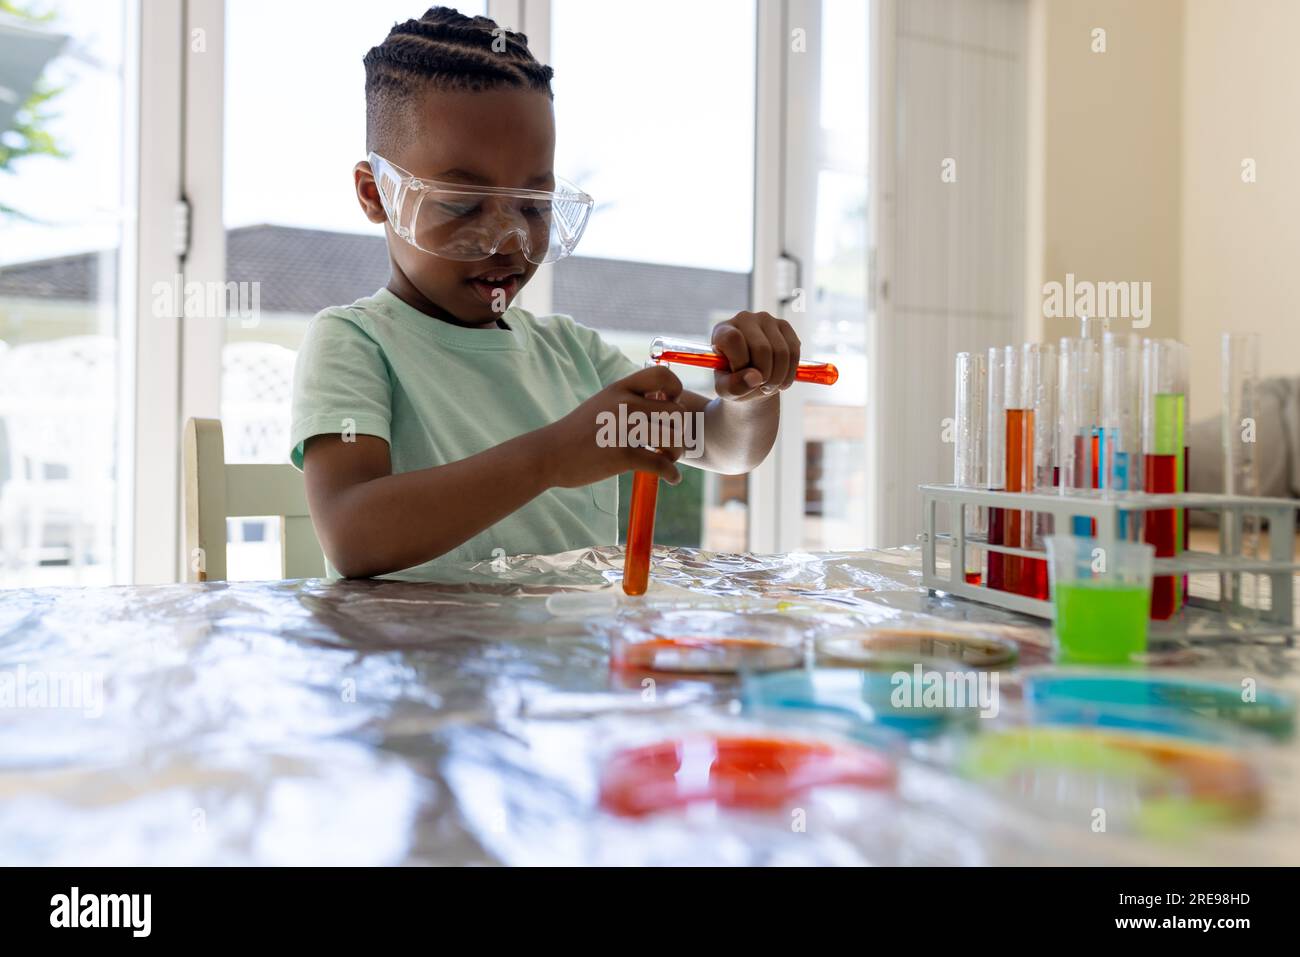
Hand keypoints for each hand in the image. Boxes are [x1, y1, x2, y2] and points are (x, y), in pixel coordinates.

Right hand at [539, 365, 687, 488]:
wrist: (549, 454)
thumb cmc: (579, 431)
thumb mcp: (603, 402)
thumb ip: (630, 398)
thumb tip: (663, 402)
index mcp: (621, 388)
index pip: (664, 375)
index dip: (676, 392)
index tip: (668, 407)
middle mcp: (625, 404)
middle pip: (677, 412)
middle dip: (679, 430)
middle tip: (669, 442)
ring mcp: (624, 429)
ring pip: (674, 438)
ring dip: (677, 452)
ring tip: (668, 458)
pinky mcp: (623, 456)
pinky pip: (662, 465)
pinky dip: (672, 474)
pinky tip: (671, 478)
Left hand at [711, 312, 801, 400]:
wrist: (750, 379)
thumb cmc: (733, 381)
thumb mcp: (726, 390)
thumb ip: (734, 386)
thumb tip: (755, 378)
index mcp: (722, 331)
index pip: (733, 339)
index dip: (741, 362)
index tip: (741, 376)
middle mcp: (744, 319)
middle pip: (762, 348)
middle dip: (764, 376)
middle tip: (761, 388)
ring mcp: (766, 320)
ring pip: (781, 351)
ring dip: (778, 377)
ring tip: (770, 386)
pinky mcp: (784, 326)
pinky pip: (794, 351)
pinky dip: (790, 372)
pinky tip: (781, 380)